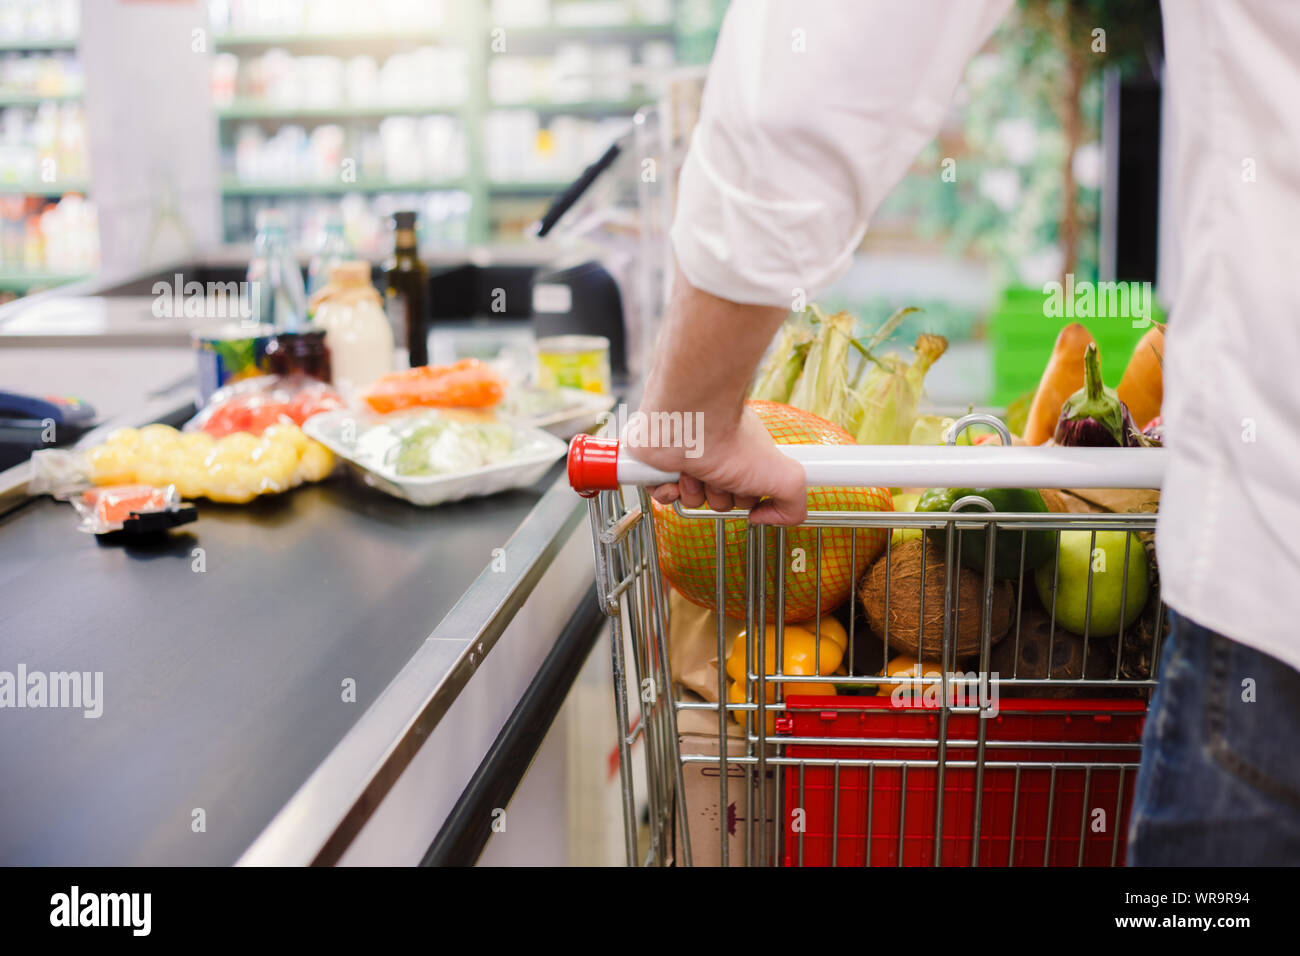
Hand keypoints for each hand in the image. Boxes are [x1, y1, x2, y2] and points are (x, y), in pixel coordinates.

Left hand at [629, 404, 806, 524]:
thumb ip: (794, 506)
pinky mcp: (658, 463)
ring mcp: (687, 458)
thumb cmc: (734, 442)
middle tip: (721, 477)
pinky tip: (674, 477)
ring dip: (694, 492)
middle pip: (720, 501)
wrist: (691, 423)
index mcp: (745, 455)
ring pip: (691, 500)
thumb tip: (763, 518)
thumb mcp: (788, 479)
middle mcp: (717, 456)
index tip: (747, 488)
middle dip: (720, 497)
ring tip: (695, 470)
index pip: (747, 495)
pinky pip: (661, 495)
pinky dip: (667, 492)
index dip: (747, 498)